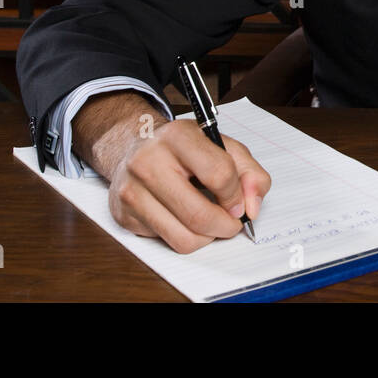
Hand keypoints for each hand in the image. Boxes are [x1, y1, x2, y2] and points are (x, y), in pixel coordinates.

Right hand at [107, 119, 271, 253]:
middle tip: (232, 223)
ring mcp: (132, 190)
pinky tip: (183, 217)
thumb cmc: (182, 147)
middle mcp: (148, 161)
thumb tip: (253, 208)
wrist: (133, 147)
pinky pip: (166, 242)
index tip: (239, 202)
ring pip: (183, 238)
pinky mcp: (124, 215)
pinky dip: (183, 236)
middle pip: (199, 215)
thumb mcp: (221, 145)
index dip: (237, 195)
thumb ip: (249, 172)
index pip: (219, 174)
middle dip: (226, 226)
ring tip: (210, 222)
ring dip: (207, 237)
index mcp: (177, 136)